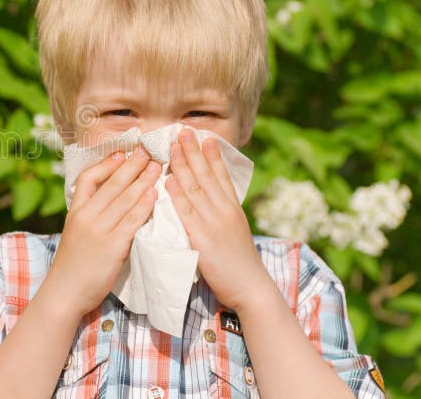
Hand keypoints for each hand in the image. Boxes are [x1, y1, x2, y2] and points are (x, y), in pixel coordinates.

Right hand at [47, 145, 161, 317]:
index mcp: (75, 211)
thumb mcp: (75, 232)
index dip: (106, 164)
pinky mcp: (112, 246)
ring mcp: (99, 230)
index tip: (122, 153)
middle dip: (133, 165)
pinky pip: (132, 220)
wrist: (65, 292)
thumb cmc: (73, 264)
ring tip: (157, 167)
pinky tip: (154, 194)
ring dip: (144, 180)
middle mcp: (86, 216)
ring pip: (125, 198)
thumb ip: (89, 215)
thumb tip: (109, 199)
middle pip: (112, 184)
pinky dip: (144, 205)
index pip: (88, 178)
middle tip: (149, 151)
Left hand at [165, 129, 275, 313]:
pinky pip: (187, 213)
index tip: (204, 136)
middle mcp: (226, 211)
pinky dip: (177, 195)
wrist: (252, 289)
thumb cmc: (240, 266)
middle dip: (193, 151)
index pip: (222, 176)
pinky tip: (167, 181)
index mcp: (234, 209)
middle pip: (207, 175)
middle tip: (183, 131)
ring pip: (196, 188)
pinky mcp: (203, 239)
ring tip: (172, 146)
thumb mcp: (235, 234)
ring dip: (182, 165)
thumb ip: (222, 217)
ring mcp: (215, 223)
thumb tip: (210, 203)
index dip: (213, 155)